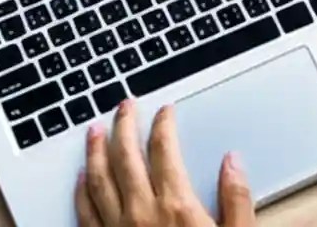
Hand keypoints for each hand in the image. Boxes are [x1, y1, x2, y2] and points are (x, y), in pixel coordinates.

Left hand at [77, 100, 255, 226]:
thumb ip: (236, 198)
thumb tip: (232, 161)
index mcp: (176, 205)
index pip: (164, 149)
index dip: (163, 123)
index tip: (165, 110)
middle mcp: (140, 212)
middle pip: (125, 155)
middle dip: (124, 124)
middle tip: (124, 104)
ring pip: (97, 179)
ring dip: (95, 150)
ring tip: (96, 129)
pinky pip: (84, 211)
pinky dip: (80, 189)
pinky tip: (80, 177)